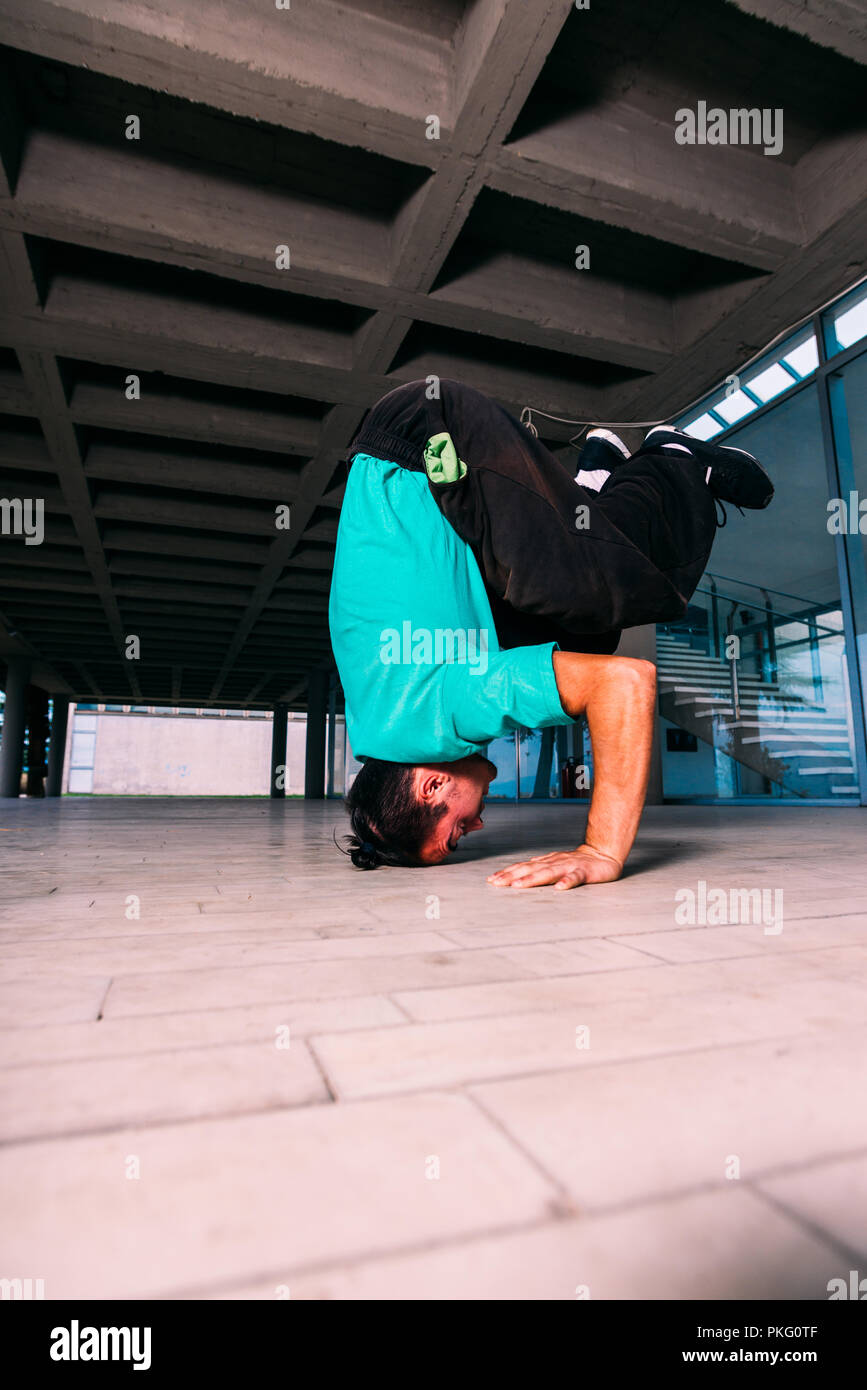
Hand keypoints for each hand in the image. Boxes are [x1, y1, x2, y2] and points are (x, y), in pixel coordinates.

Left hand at [487, 844, 622, 890]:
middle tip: (497, 883)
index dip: (507, 873)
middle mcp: (555, 862)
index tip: (491, 880)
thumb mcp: (556, 862)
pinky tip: (559, 888)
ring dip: (533, 879)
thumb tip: (523, 866)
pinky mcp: (585, 872)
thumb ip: (541, 865)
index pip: (523, 867)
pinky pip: (575, 877)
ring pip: (549, 872)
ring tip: (519, 886)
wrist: (604, 854)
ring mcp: (569, 866)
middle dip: (513, 876)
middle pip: (531, 869)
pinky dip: (567, 882)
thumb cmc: (579, 861)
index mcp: (547, 862)